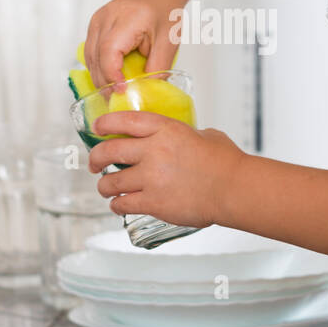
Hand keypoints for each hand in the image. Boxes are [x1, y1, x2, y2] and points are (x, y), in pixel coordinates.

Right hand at [82, 0, 182, 89]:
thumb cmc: (164, 10)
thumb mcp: (169, 41)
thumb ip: (158, 67)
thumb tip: (146, 92)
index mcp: (127, 18)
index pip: (109, 51)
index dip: (112, 76)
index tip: (122, 92)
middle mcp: (105, 18)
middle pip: (96, 57)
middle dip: (106, 83)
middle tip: (120, 101)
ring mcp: (96, 21)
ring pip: (90, 58)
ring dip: (101, 78)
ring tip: (115, 93)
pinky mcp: (94, 27)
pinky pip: (91, 54)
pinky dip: (99, 69)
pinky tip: (111, 79)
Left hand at [87, 111, 243, 228]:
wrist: (234, 188)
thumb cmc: (225, 162)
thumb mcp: (202, 134)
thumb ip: (181, 134)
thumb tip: (174, 139)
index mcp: (165, 129)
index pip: (123, 121)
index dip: (105, 124)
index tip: (97, 128)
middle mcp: (153, 151)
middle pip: (108, 151)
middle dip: (95, 159)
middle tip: (93, 163)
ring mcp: (151, 178)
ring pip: (110, 182)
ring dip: (104, 186)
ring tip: (106, 188)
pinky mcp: (153, 203)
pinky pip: (122, 204)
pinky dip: (116, 205)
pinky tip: (119, 204)